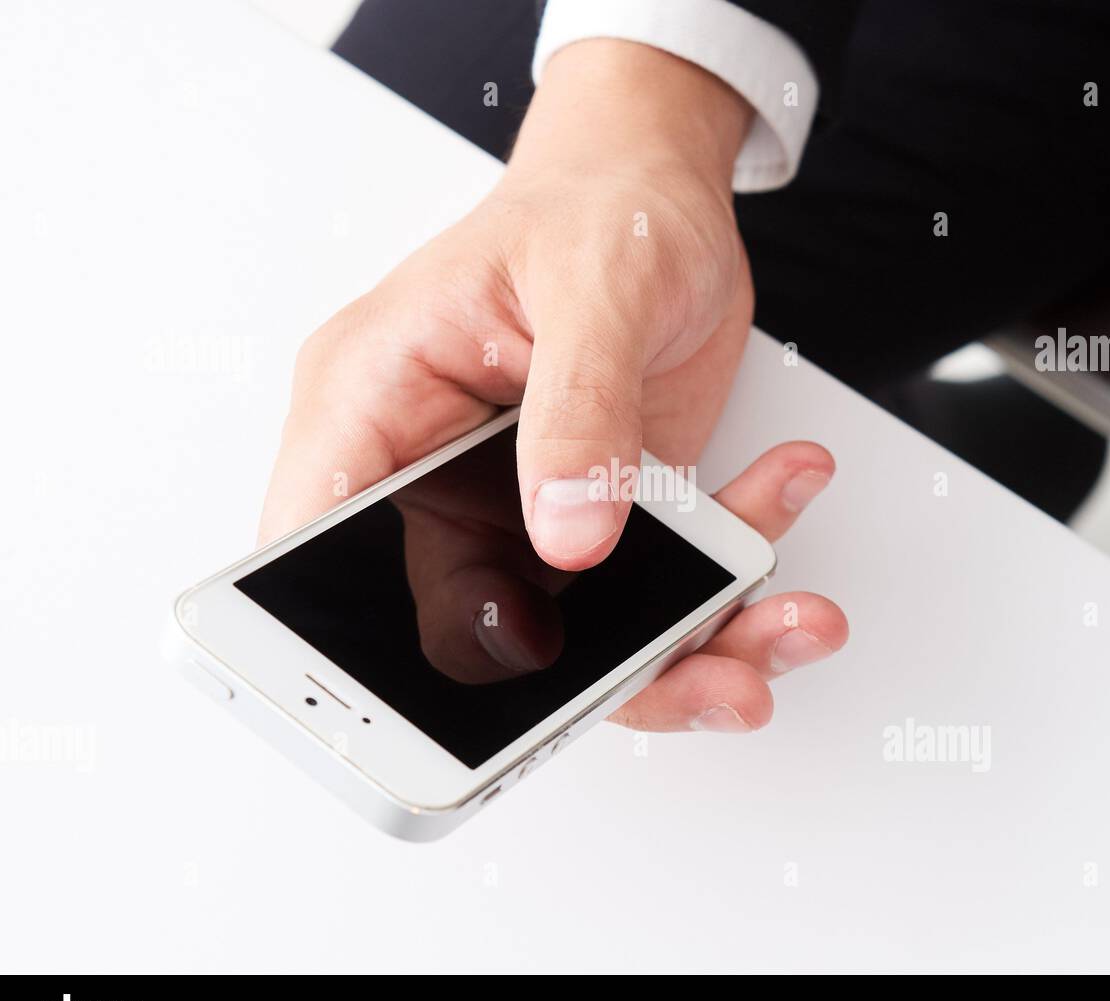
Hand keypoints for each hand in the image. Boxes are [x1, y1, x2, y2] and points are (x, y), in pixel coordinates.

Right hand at [259, 39, 847, 730]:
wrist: (662, 188)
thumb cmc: (595, 203)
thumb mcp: (592, 287)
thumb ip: (579, 414)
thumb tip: (572, 535)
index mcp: (377, 406)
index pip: (322, 545)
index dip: (365, 651)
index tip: (472, 705)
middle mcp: (439, 474)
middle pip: (475, 629)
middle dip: (606, 676)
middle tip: (715, 677)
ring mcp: (524, 506)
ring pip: (585, 632)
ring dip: (698, 638)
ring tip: (787, 622)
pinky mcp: (602, 512)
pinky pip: (658, 585)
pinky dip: (737, 569)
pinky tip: (780, 495)